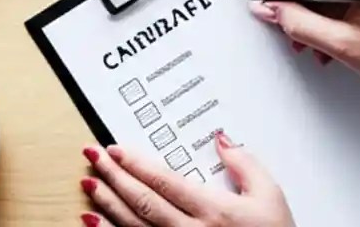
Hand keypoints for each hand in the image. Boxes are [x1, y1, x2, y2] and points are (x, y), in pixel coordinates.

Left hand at [78, 133, 293, 226]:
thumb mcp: (270, 196)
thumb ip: (245, 164)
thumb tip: (222, 140)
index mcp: (214, 210)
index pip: (164, 181)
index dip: (135, 163)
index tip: (115, 149)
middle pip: (142, 201)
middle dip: (113, 176)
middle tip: (92, 157)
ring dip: (106, 205)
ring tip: (89, 184)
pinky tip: (94, 223)